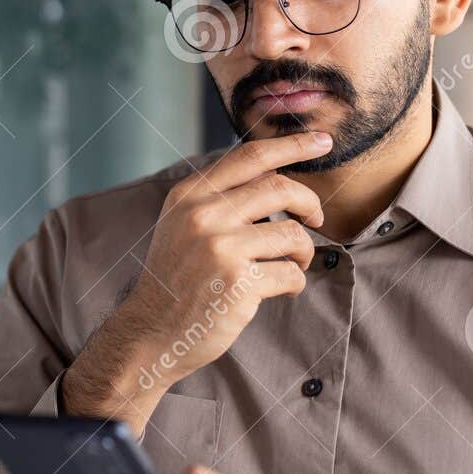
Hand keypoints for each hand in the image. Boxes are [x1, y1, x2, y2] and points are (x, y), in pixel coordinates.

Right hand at [61, 132, 330, 433]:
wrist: (150, 332)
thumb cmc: (176, 279)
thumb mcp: (181, 225)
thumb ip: (216, 198)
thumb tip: (274, 177)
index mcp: (189, 195)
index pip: (250, 157)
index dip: (292, 145)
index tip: (322, 141)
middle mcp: (203, 215)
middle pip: (279, 188)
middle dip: (310, 203)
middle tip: (318, 218)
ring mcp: (220, 249)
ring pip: (292, 234)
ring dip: (303, 251)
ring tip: (292, 264)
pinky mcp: (238, 284)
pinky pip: (291, 273)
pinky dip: (295, 282)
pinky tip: (281, 290)